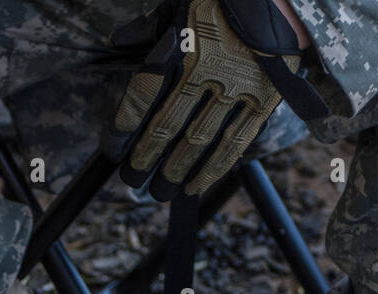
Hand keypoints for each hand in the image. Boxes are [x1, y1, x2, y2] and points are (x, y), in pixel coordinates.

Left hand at [104, 0, 325, 199]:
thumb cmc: (223, 3)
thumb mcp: (181, 6)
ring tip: (160, 190)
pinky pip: (235, 141)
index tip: (114, 150)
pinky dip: (213, 168)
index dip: (124, 127)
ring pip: (199, 139)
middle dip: (146, 158)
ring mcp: (236, 87)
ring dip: (176, 169)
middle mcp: (207, 69)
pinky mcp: (263, 100)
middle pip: (167, 125)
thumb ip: (149, 28)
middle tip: (133, 180)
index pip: (143, 95)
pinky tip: (195, 185)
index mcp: (182, 46)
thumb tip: (117, 41)